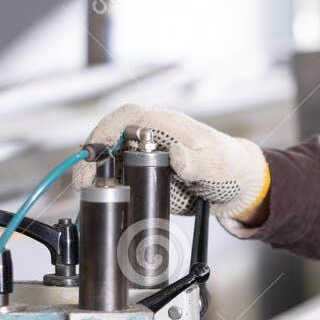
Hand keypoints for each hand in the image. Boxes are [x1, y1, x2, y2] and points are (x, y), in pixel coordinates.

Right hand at [75, 105, 269, 222]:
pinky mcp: (145, 172)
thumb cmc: (228, 165)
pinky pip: (120, 176)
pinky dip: (107, 187)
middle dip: (90, 159)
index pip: (125, 117)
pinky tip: (101, 202)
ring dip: (95, 175)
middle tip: (82, 184)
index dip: (103, 132)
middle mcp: (150, 136)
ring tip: (86, 197)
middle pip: (110, 138)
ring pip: (111, 158)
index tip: (91, 154)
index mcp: (164, 124)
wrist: (237, 183)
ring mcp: (146, 154)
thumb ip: (195, 161)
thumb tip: (175, 154)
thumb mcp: (214, 164)